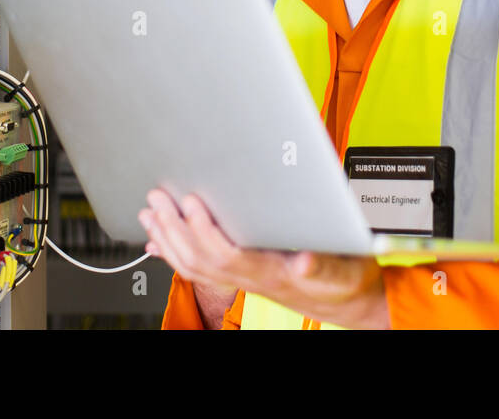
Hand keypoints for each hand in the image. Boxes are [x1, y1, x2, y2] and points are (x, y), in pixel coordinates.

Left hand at [139, 188, 390, 329]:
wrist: (347, 299)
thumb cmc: (346, 281)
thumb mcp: (344, 271)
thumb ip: (325, 265)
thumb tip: (305, 260)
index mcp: (271, 274)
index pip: (226, 255)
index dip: (203, 231)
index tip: (190, 202)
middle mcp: (250, 278)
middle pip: (200, 259)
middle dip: (174, 229)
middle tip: (157, 199)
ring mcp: (242, 278)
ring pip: (193, 265)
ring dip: (168, 238)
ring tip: (151, 212)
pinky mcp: (240, 274)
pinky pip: (198, 267)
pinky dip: (173, 252)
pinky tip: (158, 240)